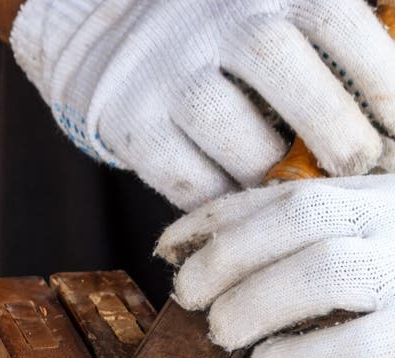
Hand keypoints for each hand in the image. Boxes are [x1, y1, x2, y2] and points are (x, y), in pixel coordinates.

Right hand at [10, 0, 394, 209]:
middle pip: (279, 64)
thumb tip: (391, 92)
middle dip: (334, 129)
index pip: (334, 19)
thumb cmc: (226, 43)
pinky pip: (188, 181)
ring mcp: (166, 74)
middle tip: (360, 169)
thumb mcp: (280, 16)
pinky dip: (227, 204)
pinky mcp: (130, 126)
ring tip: (302, 193)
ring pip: (230, 130)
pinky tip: (250, 209)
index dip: (380, 77)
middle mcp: (211, 19)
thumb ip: (334, 45)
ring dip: (278, 175)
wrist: (120, 47)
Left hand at [156, 175, 394, 357]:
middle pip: (301, 218)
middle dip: (226, 256)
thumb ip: (317, 247)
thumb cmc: (394, 284)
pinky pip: (355, 348)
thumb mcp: (369, 244)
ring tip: (223, 332)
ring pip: (323, 272)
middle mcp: (393, 222)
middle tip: (188, 294)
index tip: (167, 246)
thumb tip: (218, 277)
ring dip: (254, 303)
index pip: (285, 196)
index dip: (215, 220)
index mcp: (374, 200)